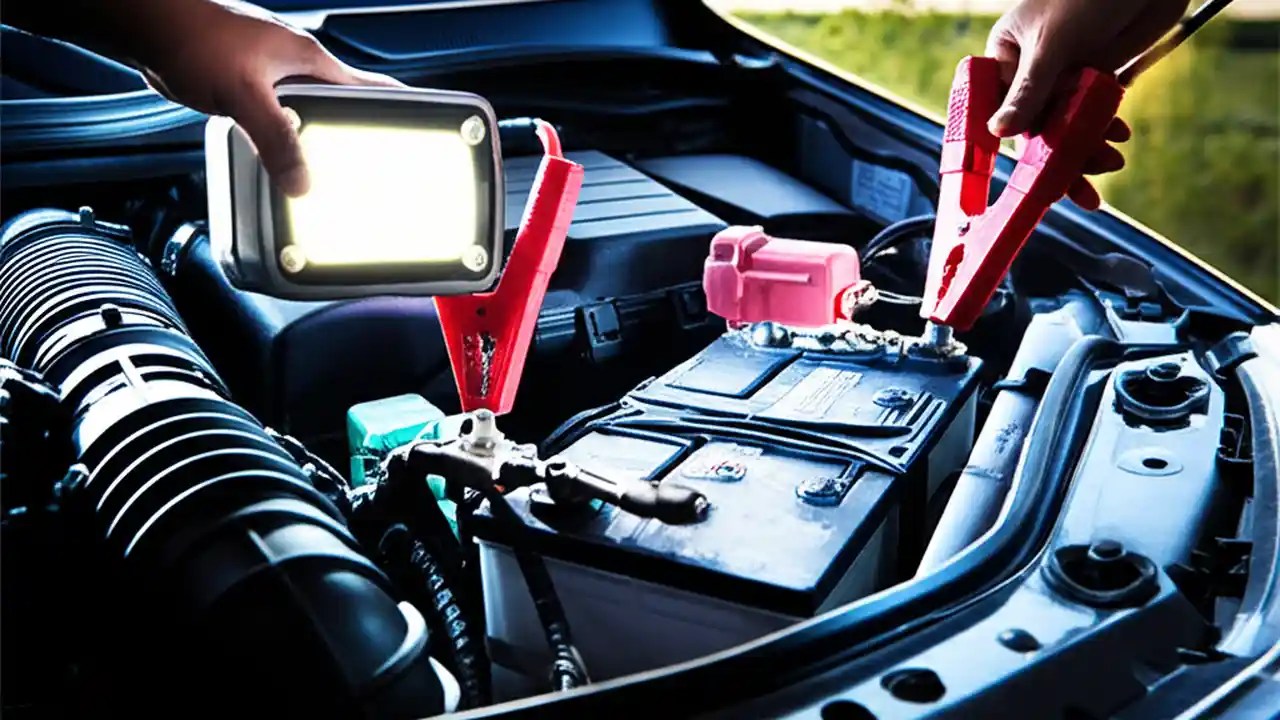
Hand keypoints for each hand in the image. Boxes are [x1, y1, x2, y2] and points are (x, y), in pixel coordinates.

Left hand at [135, 1, 401, 195]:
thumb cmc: (193, 38)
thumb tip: (302, 182)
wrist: (147, 25)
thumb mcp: (243, 95)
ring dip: (314, 140)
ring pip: (307, 114)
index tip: (420, 129)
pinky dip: (284, 138)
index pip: (370, 88)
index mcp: (309, 59)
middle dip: (357, 135)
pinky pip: (277, 117)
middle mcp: (295, 65)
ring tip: (326, 172)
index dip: (397, 109)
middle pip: (341, 105)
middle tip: (373, 170)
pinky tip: (278, 155)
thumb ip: (276, 140)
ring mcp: (270, 73)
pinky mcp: (245, 84)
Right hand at [985, 0, 1188, 208]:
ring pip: (1067, 124)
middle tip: (1074, 189)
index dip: (1013, 145)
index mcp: (1008, 55)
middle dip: (1057, 156)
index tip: (1026, 177)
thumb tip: (999, 133)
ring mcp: (1067, 73)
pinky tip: (1118, 139)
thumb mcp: (1054, 43)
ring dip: (1086, 148)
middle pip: (1037, 125)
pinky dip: (1105, 130)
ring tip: (1110, 163)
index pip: (1002, 110)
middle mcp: (1033, 68)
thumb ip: (1029, 89)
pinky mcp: (1098, 74)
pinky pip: (1094, 114)